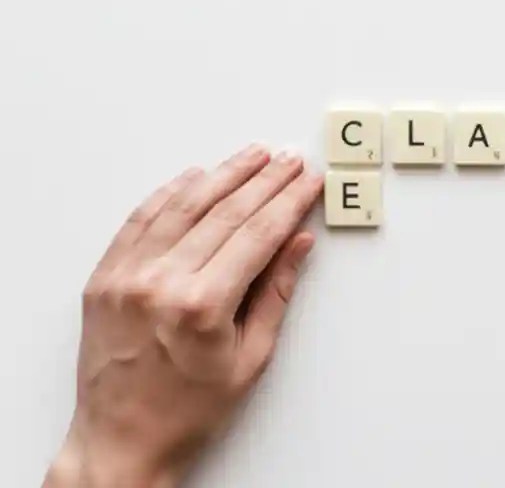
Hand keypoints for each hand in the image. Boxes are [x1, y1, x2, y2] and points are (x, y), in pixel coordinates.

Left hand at [44, 144, 324, 487]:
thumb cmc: (188, 411)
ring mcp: (126, 277)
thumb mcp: (250, 358)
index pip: (258, 233)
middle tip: (288, 160)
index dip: (289, 201)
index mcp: (202, 306)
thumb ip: (275, 292)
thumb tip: (297, 242)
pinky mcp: (104, 278)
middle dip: (264, 181)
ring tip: (251, 156)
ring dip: (222, 175)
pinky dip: (169, 193)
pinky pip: (139, 220)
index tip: (309, 181)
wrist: (121, 441)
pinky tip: (194, 177)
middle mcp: (160, 283)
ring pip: (182, 205)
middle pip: (224, 212)